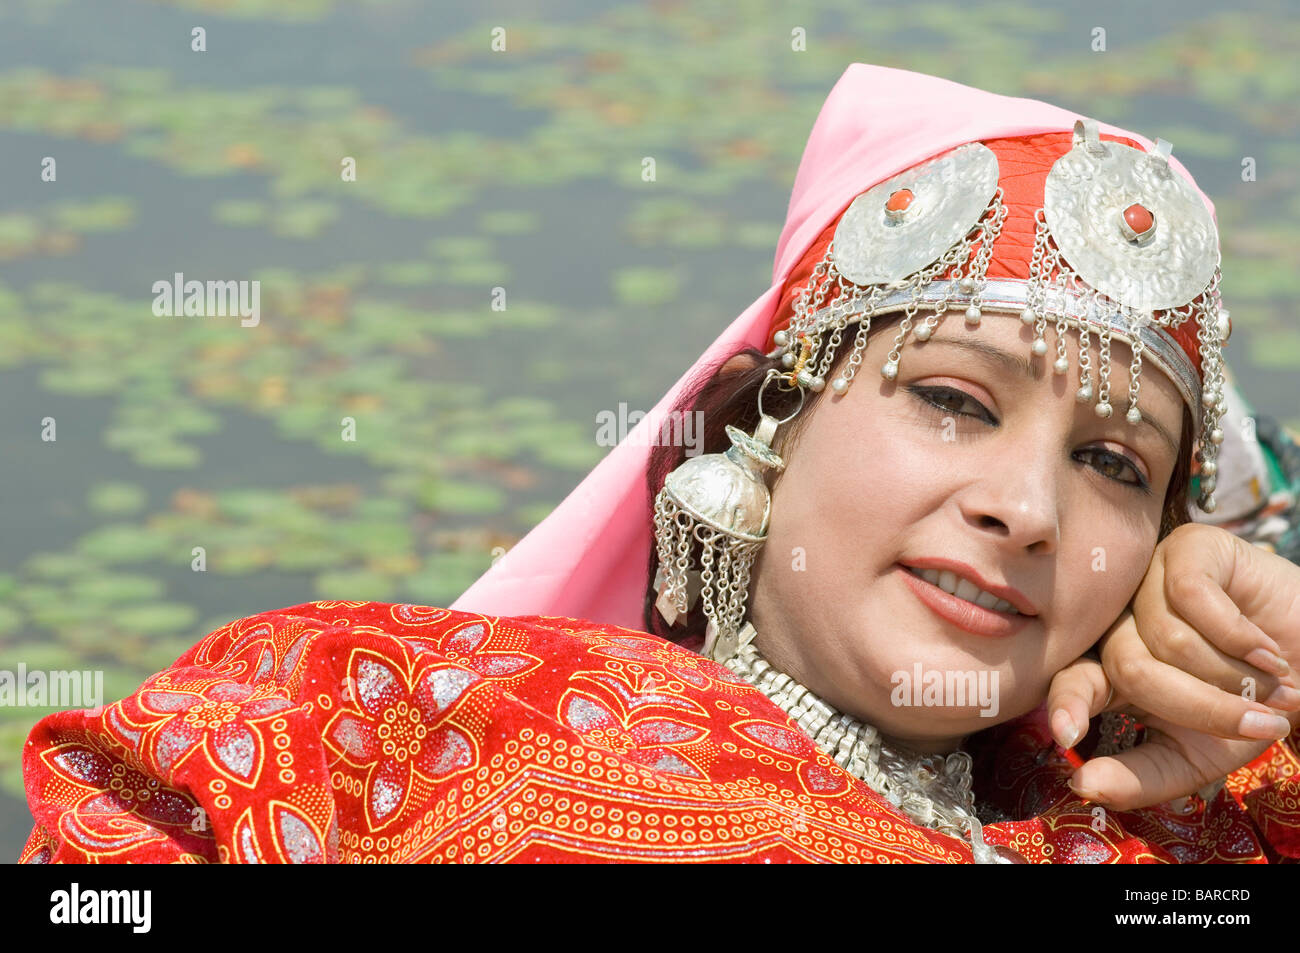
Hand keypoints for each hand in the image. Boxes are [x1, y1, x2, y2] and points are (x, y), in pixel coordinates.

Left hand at [1046, 522, 1299, 810]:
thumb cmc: (1254, 707)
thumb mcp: (1198, 754)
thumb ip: (1140, 776)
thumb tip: (1082, 785)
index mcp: (1113, 668)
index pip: (1071, 681)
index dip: (1067, 703)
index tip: (1068, 736)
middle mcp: (1123, 620)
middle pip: (1130, 666)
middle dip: (1199, 705)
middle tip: (1260, 722)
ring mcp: (1150, 581)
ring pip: (1166, 636)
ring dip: (1233, 674)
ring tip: (1272, 681)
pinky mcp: (1187, 549)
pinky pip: (1193, 596)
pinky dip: (1241, 637)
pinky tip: (1269, 651)